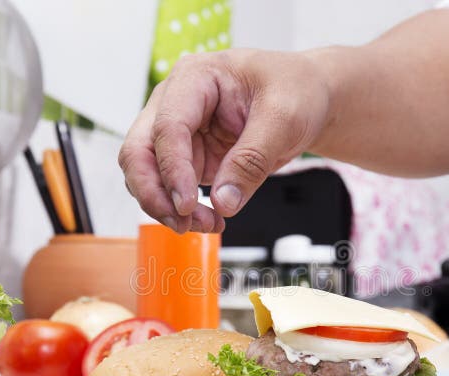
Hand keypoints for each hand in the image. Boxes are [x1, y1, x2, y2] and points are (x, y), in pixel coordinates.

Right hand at [118, 50, 329, 232]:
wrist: (309, 97)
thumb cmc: (295, 90)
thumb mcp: (284, 119)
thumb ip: (251, 160)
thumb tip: (223, 202)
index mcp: (194, 78)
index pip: (168, 126)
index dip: (173, 169)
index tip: (188, 204)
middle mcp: (175, 103)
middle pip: (139, 151)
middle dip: (155, 193)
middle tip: (183, 223)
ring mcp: (179, 133)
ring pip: (148, 175)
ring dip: (168, 207)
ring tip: (208, 224)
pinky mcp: (190, 158)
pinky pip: (171, 189)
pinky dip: (183, 210)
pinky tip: (211, 220)